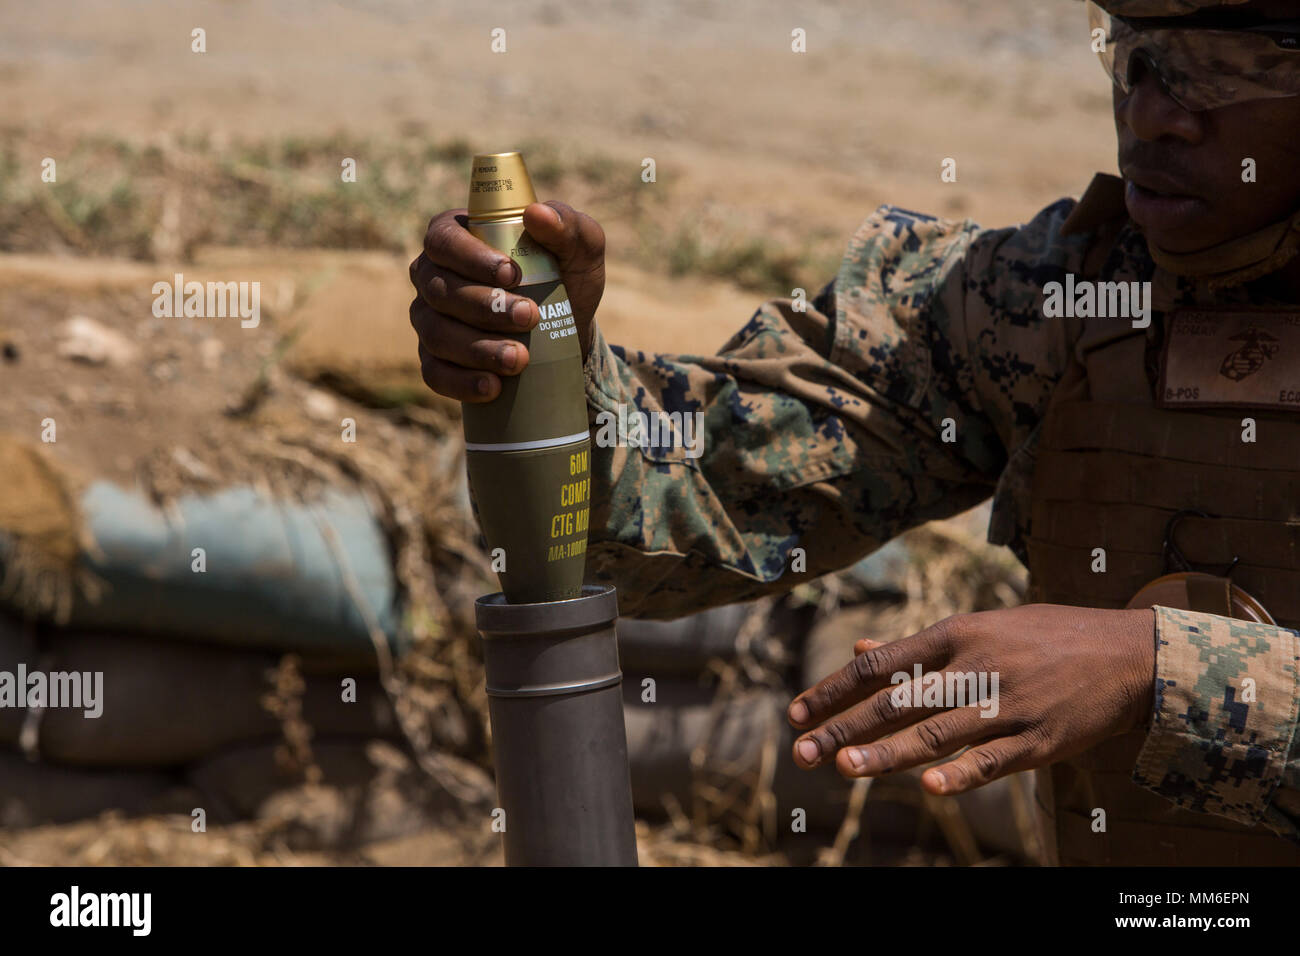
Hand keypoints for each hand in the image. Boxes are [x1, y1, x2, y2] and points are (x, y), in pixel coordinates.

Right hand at [409, 201, 605, 402]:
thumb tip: (537, 214)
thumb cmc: (566, 278)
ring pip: (436, 333)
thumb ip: (569, 225)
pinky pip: (434, 373)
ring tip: (520, 359)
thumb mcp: (580, 250)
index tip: (511, 274)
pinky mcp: (436, 359)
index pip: (444, 240)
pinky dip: (462, 382)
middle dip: (485, 307)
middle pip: (439, 290)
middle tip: (530, 317)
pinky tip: (493, 387)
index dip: (471, 258)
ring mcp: (429, 319)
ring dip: (478, 348)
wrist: (569, 332)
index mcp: (456, 237)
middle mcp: (432, 276)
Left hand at [787, 604, 1156, 794]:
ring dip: (888, 752)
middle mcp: (975, 666)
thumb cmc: (1046, 637)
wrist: (1128, 653)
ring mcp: (1006, 705)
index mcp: (956, 633)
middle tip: (802, 750)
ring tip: (845, 767)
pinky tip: (931, 788)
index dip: (834, 689)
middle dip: (844, 726)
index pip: (880, 664)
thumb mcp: (982, 625)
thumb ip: (920, 645)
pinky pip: (994, 760)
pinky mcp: (1038, 740)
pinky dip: (963, 773)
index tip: (796, 712)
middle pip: (897, 699)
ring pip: (937, 732)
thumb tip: (862, 647)